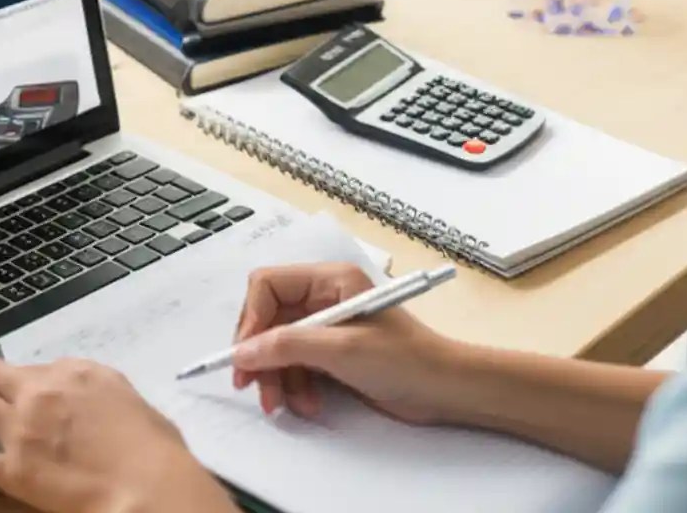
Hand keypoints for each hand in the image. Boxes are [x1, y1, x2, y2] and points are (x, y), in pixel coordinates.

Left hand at [0, 348, 235, 512]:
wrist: (146, 483)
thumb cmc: (153, 449)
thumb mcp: (133, 403)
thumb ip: (101, 396)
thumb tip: (86, 405)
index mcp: (76, 373)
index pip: (39, 368)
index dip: (21, 372)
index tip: (10, 373)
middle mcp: (41, 393)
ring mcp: (21, 430)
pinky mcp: (11, 469)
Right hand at [231, 262, 455, 423]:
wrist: (445, 390)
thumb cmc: (403, 360)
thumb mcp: (342, 350)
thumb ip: (287, 346)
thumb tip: (241, 352)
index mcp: (329, 280)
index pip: (268, 286)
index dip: (251, 319)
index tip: (245, 356)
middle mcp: (324, 298)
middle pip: (268, 320)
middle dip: (260, 356)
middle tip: (252, 389)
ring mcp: (328, 328)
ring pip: (278, 348)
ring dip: (278, 378)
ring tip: (286, 406)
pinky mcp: (332, 355)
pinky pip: (296, 367)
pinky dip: (296, 387)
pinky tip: (310, 406)